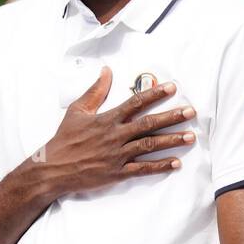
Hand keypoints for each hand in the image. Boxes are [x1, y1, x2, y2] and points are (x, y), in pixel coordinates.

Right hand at [37, 67, 194, 197]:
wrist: (52, 169)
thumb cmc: (64, 139)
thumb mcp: (77, 111)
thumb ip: (95, 91)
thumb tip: (106, 71)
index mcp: (107, 119)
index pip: (135, 103)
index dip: (154, 94)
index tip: (172, 88)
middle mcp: (115, 136)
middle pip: (148, 124)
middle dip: (172, 117)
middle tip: (191, 111)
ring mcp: (117, 155)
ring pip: (149, 145)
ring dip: (172, 140)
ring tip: (190, 136)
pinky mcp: (117, 173)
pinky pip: (142, 169)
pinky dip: (160, 166)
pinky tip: (176, 162)